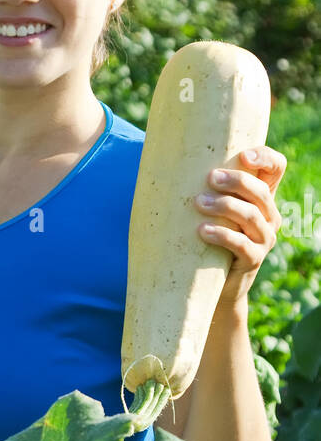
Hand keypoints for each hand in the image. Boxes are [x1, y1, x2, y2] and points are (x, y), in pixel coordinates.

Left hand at [193, 145, 287, 311]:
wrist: (213, 284)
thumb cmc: (206, 238)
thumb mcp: (212, 211)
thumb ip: (205, 188)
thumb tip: (164, 160)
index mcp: (262, 197)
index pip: (276, 167)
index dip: (265, 157)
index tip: (243, 155)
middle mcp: (269, 215)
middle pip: (261, 191)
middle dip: (236, 182)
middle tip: (209, 178)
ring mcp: (264, 238)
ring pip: (251, 215)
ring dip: (225, 206)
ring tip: (198, 203)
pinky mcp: (254, 259)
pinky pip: (241, 245)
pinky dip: (222, 235)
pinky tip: (202, 231)